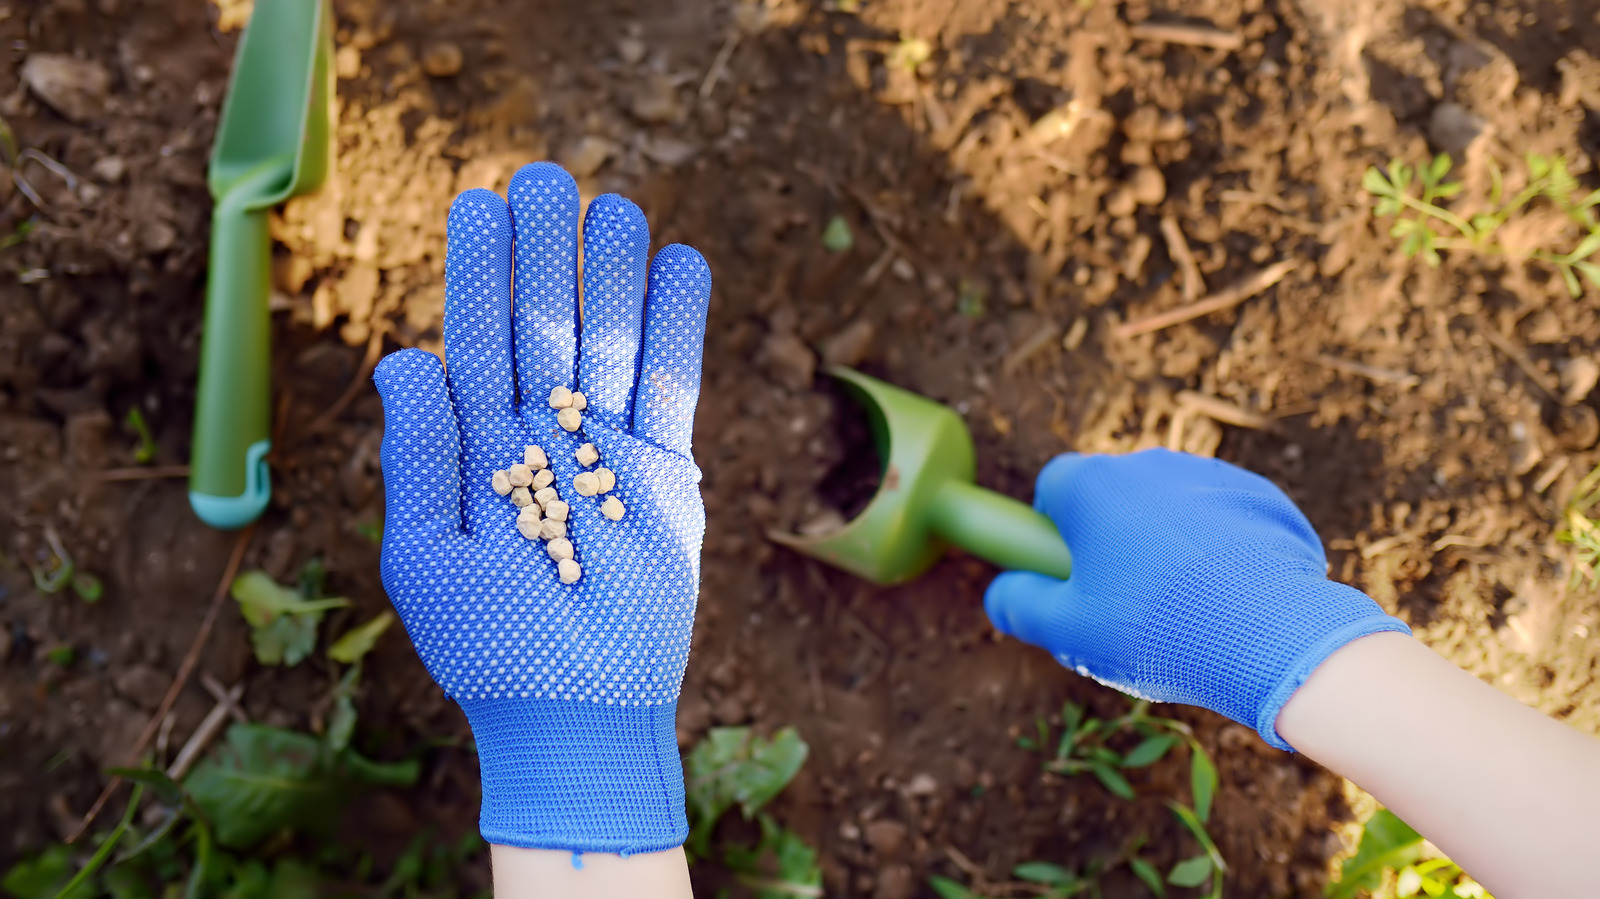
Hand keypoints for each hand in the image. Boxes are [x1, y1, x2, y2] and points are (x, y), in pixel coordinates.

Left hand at [374, 163, 711, 853]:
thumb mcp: (429, 561)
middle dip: (546, 255)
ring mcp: (607, 451)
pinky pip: (675, 389)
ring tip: (615, 208)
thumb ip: (420, 461)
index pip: (477, 343)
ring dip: (615, 276)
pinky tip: (681, 266)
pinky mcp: (667, 476)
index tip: (480, 206)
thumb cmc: (489, 653)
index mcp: (478, 450)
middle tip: (547, 178)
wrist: (578, 719)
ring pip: (614, 343)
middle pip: (548, 326)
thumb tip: (405, 359)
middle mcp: (542, 437)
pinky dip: (681, 329)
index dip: (479, 276)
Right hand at [983, 448, 1408, 748]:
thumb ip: (1020, 606)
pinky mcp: (1263, 497)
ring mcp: (1210, 476)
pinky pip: (1221, 519)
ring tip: (1182, 610)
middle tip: (1122, 604)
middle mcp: (1149, 465)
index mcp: (1093, 486)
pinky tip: (1227, 600)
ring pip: (1168, 507)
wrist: (1274, 638)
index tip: (1068, 575)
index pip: (1051, 488)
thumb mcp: (1067, 632)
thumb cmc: (1157, 631)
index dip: (1051, 532)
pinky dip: (1217, 550)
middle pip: (1111, 496)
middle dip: (1110, 540)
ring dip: (1164, 544)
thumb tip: (1001, 594)